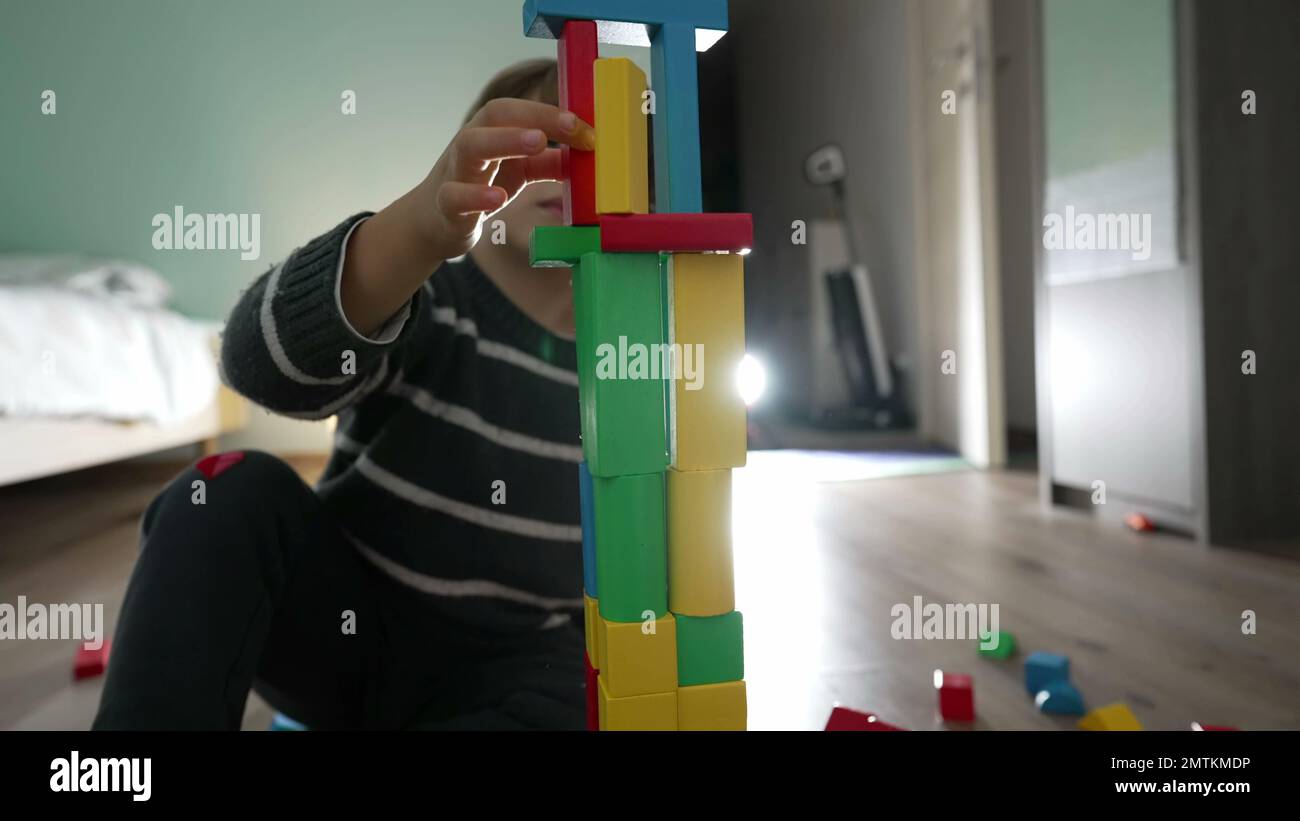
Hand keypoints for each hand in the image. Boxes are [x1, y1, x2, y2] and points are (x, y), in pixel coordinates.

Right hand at [411, 98, 595, 259]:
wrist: (434, 222)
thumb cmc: (480, 187)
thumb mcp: (519, 171)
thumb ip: (549, 163)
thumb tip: (588, 155)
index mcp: (490, 132)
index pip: (518, 110)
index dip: (551, 113)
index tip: (586, 128)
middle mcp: (471, 144)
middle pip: (494, 115)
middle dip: (533, 116)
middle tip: (570, 125)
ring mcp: (455, 172)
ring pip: (470, 146)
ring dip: (505, 141)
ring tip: (538, 144)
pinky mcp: (446, 205)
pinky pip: (455, 196)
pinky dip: (476, 196)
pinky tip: (499, 199)